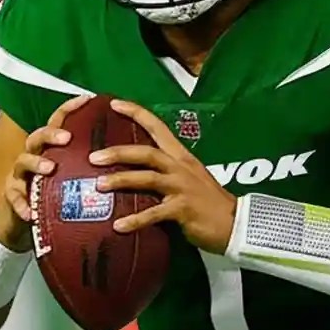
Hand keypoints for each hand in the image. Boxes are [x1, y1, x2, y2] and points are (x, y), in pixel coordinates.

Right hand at [0, 95, 92, 252]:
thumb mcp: (71, 180)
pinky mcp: (10, 197)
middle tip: (67, 138)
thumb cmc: (54, 199)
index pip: (57, 123)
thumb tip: (126, 159)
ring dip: (36, 163)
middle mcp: (33, 157)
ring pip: (22, 162)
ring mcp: (19, 176)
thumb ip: (89, 168)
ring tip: (50, 169)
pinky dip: (21, 204)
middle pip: (37, 137)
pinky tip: (30, 212)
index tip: (87, 99)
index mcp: (50, 150)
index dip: (69, 109)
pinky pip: (13, 197)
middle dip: (51, 134)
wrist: (23, 225)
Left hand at [92, 99, 237, 253]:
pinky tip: (119, 226)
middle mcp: (181, 167)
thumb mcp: (189, 179)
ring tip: (99, 185)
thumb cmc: (209, 203)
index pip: (158, 128)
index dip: (137, 113)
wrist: (236, 223)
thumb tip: (135, 173)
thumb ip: (166, 173)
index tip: (114, 104)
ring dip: (122, 180)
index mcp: (182, 157)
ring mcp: (182, 187)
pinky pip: (155, 213)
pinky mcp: (183, 209)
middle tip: (93, 156)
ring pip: (148, 178)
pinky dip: (136, 219)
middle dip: (119, 152)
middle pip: (147, 152)